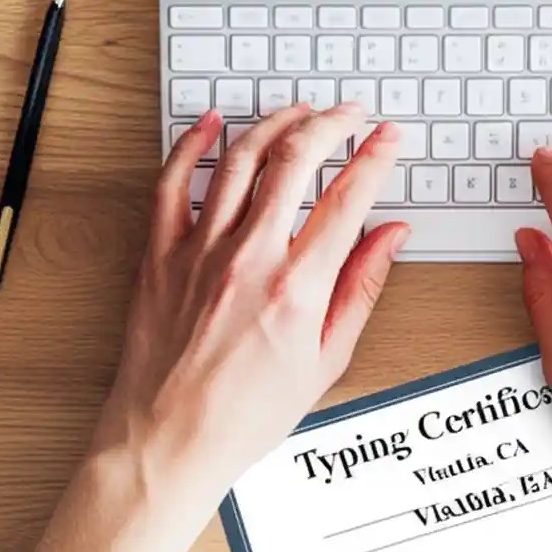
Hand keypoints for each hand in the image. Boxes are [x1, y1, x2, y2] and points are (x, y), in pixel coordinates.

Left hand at [93, 102, 408, 500]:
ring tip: (298, 111)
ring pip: (238, 160)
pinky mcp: (160, 256)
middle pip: (294, 162)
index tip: (388, 139)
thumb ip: (362, 289)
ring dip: (274, 124)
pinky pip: (172, 183)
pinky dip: (190, 145)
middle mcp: (248, 259)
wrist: (170, 439)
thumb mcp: (327, 359)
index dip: (375, 158)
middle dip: (330, 125)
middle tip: (350, 114)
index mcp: (297, 288)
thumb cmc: (245, 414)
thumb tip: (390, 239)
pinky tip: (211, 125)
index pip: (348, 199)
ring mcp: (199, 252)